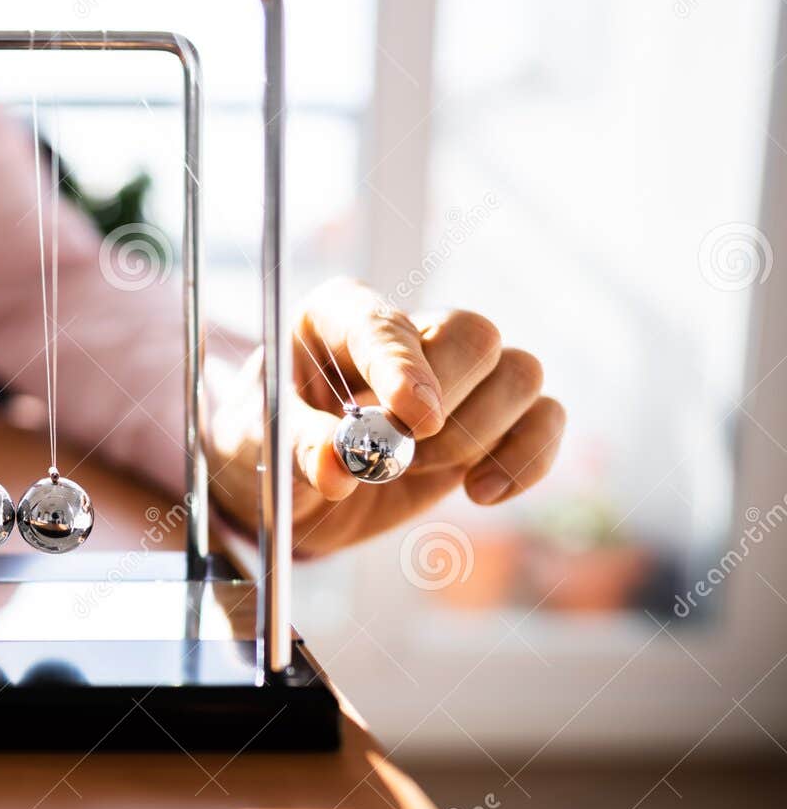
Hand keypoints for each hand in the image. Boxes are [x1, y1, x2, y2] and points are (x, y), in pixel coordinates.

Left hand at [208, 278, 565, 555]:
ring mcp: (456, 373)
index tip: (412, 417)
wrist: (291, 490)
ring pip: (521, 372)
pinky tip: (480, 492)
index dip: (402, 364)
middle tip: (403, 453)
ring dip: (479, 434)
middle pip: (475, 335)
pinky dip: (529, 458)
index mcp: (336, 316)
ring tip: (417, 470)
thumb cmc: (265, 447)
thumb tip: (337, 469)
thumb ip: (298, 449)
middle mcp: (408, 333)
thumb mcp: (260, 447)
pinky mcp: (488, 418)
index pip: (382, 322)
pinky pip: (547, 417)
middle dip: (449, 405)